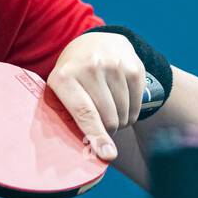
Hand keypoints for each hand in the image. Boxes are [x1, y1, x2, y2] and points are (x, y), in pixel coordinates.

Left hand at [47, 32, 146, 161]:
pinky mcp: (134, 66)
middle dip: (107, 130)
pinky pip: (138, 104)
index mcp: (64, 77)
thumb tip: (95, 153)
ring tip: (109, 110)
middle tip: (101, 125)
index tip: (107, 155)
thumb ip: (69, 118)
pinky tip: (121, 103)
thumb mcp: (60, 91)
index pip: (84, 112)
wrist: (93, 42)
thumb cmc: (72, 77)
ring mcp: (114, 64)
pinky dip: (131, 112)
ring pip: (124, 113)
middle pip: (108, 117)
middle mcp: (90, 67)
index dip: (97, 136)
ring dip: (120, 121)